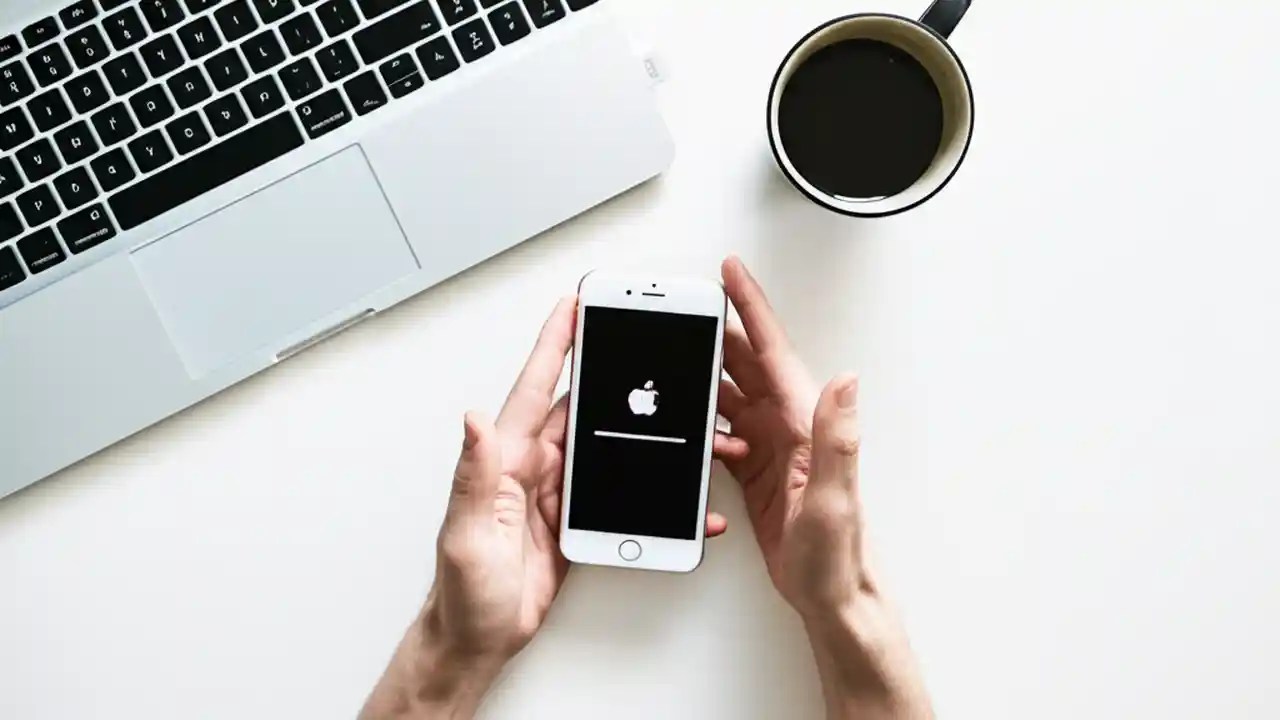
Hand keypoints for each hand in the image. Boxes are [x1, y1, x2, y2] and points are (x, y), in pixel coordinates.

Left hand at [363, 298, 728, 718]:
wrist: (477, 641)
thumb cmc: (462, 593)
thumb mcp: (465, 534)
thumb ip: (472, 475)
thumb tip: (471, 420)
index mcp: (505, 461)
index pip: (535, 390)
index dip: (555, 346)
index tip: (573, 308)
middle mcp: (530, 468)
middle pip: (580, 409)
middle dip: (613, 378)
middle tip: (640, 343)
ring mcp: (553, 493)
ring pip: (605, 447)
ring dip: (640, 434)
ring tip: (680, 421)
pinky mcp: (573, 520)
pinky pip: (613, 490)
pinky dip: (645, 485)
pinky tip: (671, 491)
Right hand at [718, 258, 931, 717]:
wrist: (832, 597)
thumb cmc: (836, 555)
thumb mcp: (835, 496)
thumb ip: (837, 436)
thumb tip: (846, 379)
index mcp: (805, 424)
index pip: (772, 352)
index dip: (750, 309)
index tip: (731, 273)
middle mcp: (791, 429)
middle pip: (746, 364)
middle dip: (717, 329)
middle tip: (688, 305)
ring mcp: (775, 450)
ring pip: (733, 395)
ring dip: (707, 373)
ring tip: (678, 354)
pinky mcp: (760, 473)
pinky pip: (727, 432)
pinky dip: (707, 421)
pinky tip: (692, 425)